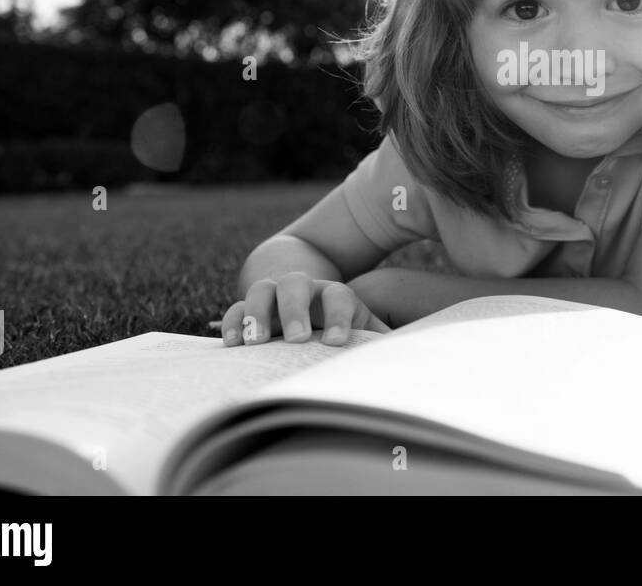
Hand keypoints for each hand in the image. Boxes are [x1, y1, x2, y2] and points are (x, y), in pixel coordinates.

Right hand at [219, 271, 390, 346]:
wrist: (312, 309)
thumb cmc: (344, 329)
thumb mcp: (365, 332)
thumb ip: (381, 340)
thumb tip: (410, 356)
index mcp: (335, 296)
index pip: (338, 297)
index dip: (339, 317)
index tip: (337, 342)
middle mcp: (304, 290)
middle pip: (296, 285)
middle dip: (295, 310)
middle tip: (297, 338)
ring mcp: (274, 297)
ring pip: (262, 291)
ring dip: (257, 313)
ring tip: (255, 342)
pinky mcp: (251, 312)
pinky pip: (236, 309)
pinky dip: (232, 323)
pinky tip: (231, 345)